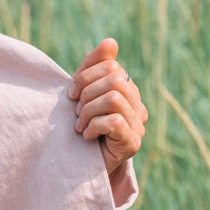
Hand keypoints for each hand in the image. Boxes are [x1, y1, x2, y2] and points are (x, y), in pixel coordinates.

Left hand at [68, 38, 147, 173]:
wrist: (78, 168)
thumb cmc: (79, 128)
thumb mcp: (82, 94)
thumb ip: (93, 67)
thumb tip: (110, 41)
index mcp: (127, 90)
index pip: (111, 65)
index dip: (85, 76)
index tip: (70, 94)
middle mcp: (138, 105)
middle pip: (114, 79)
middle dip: (86, 93)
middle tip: (75, 112)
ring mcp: (139, 124)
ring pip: (113, 98)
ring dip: (88, 112)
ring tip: (79, 126)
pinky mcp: (133, 143)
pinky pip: (114, 122)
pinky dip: (94, 127)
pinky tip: (86, 137)